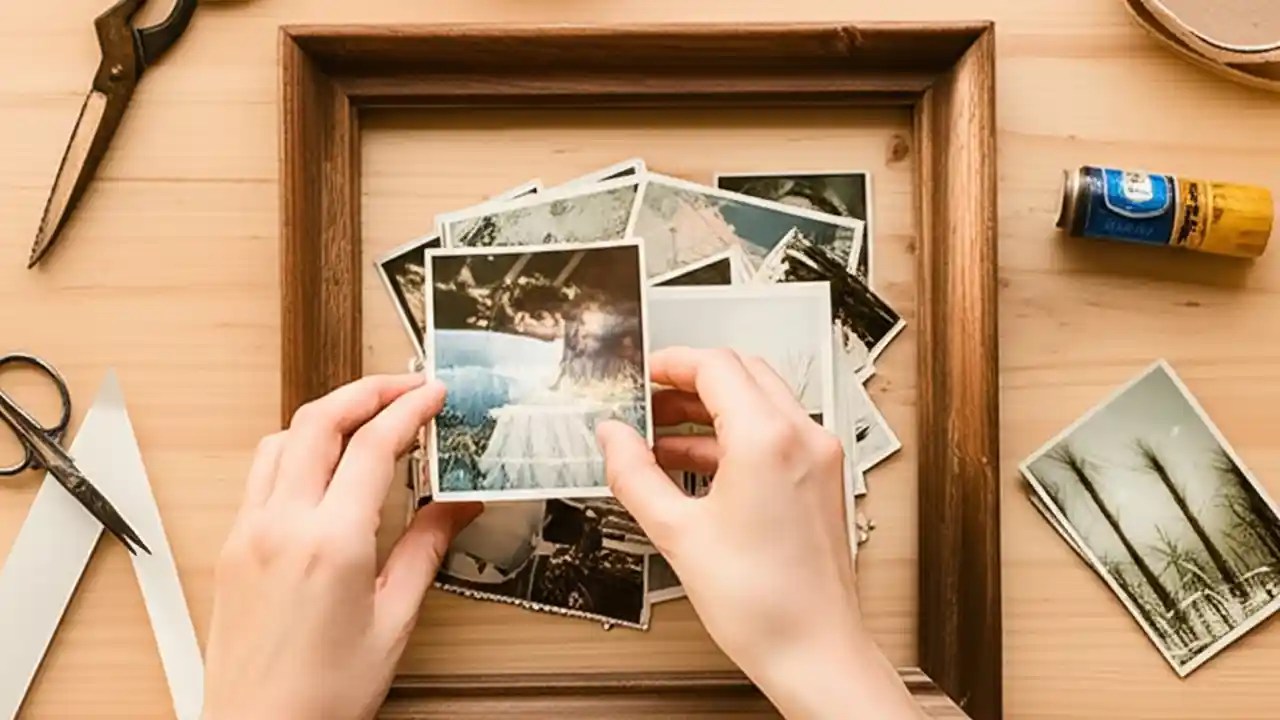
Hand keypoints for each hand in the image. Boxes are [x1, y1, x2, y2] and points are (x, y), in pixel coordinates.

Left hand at [203, 375, 480, 719]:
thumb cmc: (321, 695)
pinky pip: (261, 473)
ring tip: (366, 417)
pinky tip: (323, 464)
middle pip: (318, 421)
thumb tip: (458, 507)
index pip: (373, 445)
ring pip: (281, 438)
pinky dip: (295, 448)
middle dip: (366, 390)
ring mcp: (249, 532)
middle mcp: (281, 526)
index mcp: (331, 543)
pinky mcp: (233, 547)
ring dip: (326, 415)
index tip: (432, 393)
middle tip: (403, 386)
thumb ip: (426, 550)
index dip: (409, 408)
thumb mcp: (394, 620)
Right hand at [598, 348, 919, 719]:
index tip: (643, 375)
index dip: (671, 364)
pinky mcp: (821, 479)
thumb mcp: (678, 533)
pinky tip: (695, 464)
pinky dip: (735, 437)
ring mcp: (818, 457)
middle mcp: (803, 438)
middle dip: (691, 381)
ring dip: (711, 410)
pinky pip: (775, 435)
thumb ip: (635, 475)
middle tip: (648, 399)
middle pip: (742, 373)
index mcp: (768, 439)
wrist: (814, 651)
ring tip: (661, 436)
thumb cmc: (764, 605)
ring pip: (760, 402)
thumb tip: (613, 438)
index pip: (716, 367)